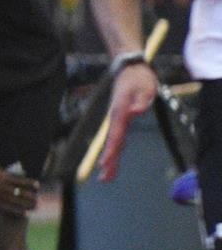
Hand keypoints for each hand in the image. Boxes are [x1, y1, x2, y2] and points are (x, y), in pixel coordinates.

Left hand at [0, 162, 36, 217]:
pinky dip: (28, 182)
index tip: (28, 215)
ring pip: (20, 192)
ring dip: (30, 195)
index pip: (8, 208)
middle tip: (37, 206)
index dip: (18, 211)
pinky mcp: (6, 177)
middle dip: (27, 204)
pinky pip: (20, 181)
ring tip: (37, 198)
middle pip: (16, 201)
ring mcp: (3, 185)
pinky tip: (36, 184)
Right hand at [99, 62, 160, 182]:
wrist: (130, 69)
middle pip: (112, 143)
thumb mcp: (144, 87)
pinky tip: (112, 161)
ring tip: (106, 176)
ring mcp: (117, 119)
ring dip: (110, 160)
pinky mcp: (121, 119)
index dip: (111, 150)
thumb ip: (141, 100)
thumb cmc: (139, 78)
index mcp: (120, 112)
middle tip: (104, 179)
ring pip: (113, 143)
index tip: (106, 163)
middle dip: (108, 162)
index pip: (115, 135)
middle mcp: (116, 118)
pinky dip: (114, 151)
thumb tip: (135, 112)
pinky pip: (117, 138)